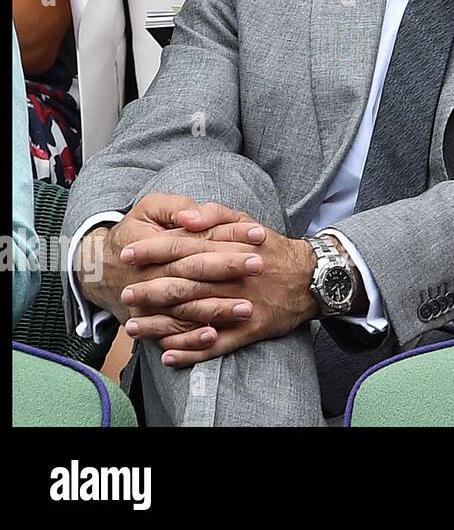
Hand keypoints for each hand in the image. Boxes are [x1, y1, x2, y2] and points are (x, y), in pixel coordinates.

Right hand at [76, 194, 259, 321]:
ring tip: (247, 308)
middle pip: (192, 273)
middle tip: (260, 265)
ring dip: (216, 310)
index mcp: (153, 244)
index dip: (228, 236)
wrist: (100, 267)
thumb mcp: (150, 208)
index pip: (195, 240)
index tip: (259, 233)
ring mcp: (149, 302)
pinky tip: (213, 336)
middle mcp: (150, 275)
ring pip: (184, 308)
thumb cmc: (137, 231)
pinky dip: (189, 339)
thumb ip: (176, 207)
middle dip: (228, 269)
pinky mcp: (150, 322)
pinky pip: (169, 334)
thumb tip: (193, 216)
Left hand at [120, 204, 318, 367]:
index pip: (184, 248)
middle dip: (150, 290)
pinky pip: (216, 345)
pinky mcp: (249, 330)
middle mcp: (232, 279)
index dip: (153, 251)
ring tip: (133, 327)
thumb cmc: (271, 249)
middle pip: (184, 285)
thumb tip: (185, 218)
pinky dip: (191, 352)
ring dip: (161, 324)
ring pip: (194, 317)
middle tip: (125, 294)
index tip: (127, 254)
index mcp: (229, 250)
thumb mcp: (247, 222)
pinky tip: (167, 355)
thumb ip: (214, 215)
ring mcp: (240, 307)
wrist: (312, 277)